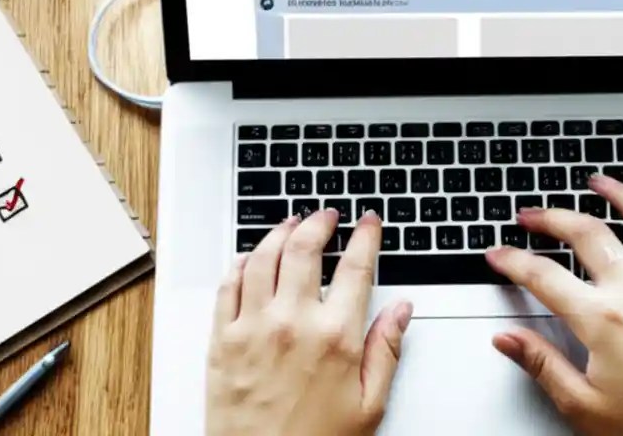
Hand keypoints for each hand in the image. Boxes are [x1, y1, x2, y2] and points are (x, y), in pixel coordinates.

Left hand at [206, 209, 412, 435]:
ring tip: (291, 224)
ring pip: (262, 257)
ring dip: (279, 232)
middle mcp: (292, 323)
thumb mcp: (369, 406)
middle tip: (328, 215)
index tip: (369, 223)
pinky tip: (250, 258)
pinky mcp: (221, 339)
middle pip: (304, 248)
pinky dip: (240, 262)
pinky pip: (227, 284)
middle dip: (319, 222)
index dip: (366, 237)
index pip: (356, 268)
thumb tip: (401, 311)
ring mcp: (253, 327)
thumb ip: (386, 351)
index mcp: (335, 338)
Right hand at [487, 174, 622, 435]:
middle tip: (528, 216)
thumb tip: (506, 338)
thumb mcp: (583, 406)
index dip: (512, 261)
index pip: (542, 276)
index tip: (497, 255)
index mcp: (602, 320)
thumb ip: (541, 364)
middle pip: (583, 234)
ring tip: (596, 182)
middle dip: (548, 219)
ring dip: (613, 196)